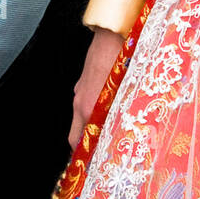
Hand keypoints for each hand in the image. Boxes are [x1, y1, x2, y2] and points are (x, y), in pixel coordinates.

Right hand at [69, 27, 124, 148]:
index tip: (94, 165)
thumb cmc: (122, 62)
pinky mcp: (85, 79)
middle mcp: (80, 100)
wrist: (113, 33)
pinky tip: (110, 104)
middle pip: (75, 133)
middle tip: (99, 155)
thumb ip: (119, 116)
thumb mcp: (124, 93)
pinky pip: (85, 99)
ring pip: (81, 115)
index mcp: (87, 108)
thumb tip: (122, 134)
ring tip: (110, 130)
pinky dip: (93, 107)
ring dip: (91, 125)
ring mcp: (80, 88)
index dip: (84, 156)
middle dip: (84, 146)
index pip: (77, 142)